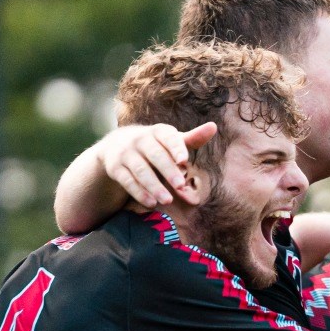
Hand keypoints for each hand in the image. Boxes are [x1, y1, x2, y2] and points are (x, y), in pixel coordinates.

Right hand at [95, 121, 217, 207]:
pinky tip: (151, 203)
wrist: (116, 145)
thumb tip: (213, 127)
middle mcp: (140, 140)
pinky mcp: (115, 168)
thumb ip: (192, 138)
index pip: (168, 137)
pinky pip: (127, 181)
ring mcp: (126, 154)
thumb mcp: (171, 140)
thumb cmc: (154, 145)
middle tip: (180, 185)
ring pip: (140, 170)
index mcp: (158, 132)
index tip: (184, 160)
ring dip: (153, 186)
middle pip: (155, 155)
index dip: (176, 148)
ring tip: (167, 200)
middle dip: (167, 170)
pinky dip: (139, 192)